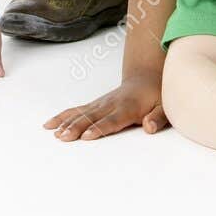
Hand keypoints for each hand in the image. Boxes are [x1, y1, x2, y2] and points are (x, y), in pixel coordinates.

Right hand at [43, 68, 167, 140]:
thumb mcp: (164, 106)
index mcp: (128, 107)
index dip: (99, 128)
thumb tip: (149, 127)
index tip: (86, 136)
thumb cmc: (156, 95)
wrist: (146, 77)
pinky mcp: (95, 104)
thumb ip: (158, 117)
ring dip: (67, 123)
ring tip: (54, 133)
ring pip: (81, 113)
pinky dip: (63, 116)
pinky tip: (50, 124)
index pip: (112, 120)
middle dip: (77, 127)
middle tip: (63, 137)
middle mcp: (111, 104)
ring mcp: (101, 103)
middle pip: (92, 117)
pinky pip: (77, 110)